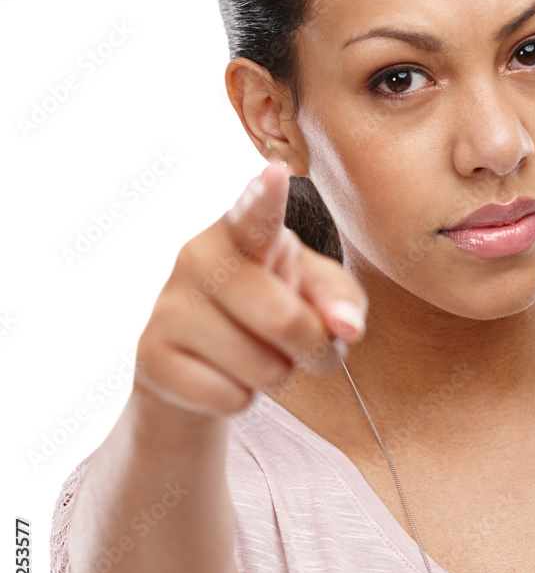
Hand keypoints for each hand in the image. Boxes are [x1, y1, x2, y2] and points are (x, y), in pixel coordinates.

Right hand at [133, 161, 366, 417]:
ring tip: (255, 354)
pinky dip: (242, 399)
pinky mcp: (149, 357)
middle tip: (310, 348)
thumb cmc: (269, 311)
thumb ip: (341, 300)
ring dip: (277, 374)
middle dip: (315, 348)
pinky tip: (221, 375)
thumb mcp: (314, 295)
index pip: (255, 214)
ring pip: (262, 368)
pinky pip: (231, 398)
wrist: (196, 363)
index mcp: (242, 231)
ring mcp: (167, 305)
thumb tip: (348, 327)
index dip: (266, 197)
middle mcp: (197, 257)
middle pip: (284, 319)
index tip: (276, 173)